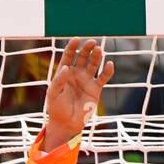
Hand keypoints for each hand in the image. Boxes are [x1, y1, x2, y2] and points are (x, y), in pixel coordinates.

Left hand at [43, 38, 113, 152]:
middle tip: (92, 43)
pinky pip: (103, 77)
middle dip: (87, 49)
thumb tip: (67, 67)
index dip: (73, 46)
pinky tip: (110, 64)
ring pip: (94, 64)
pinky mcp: (96, 88)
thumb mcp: (54, 93)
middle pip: (83, 56)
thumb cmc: (56, 108)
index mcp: (64, 72)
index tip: (77, 39)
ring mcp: (86, 80)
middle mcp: (76, 73)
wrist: (66, 124)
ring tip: (99, 51)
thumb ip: (59, 80)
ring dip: (97, 56)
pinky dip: (108, 71)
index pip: (69, 55)